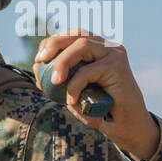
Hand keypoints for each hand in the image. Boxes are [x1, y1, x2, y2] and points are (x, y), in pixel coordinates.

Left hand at [34, 29, 160, 159]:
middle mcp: (107, 47)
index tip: (38, 60)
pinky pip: (87, 71)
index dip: (53, 43)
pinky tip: (71, 100)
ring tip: (53, 82)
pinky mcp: (118, 67)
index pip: (72, 36)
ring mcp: (114, 54)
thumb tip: (37, 65)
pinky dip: (74, 85)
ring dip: (62, 62)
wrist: (124, 126)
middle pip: (77, 34)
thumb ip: (59, 77)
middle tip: (39, 61)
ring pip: (81, 45)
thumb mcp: (72, 91)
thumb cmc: (98, 109)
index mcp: (97, 49)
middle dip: (53, 44)